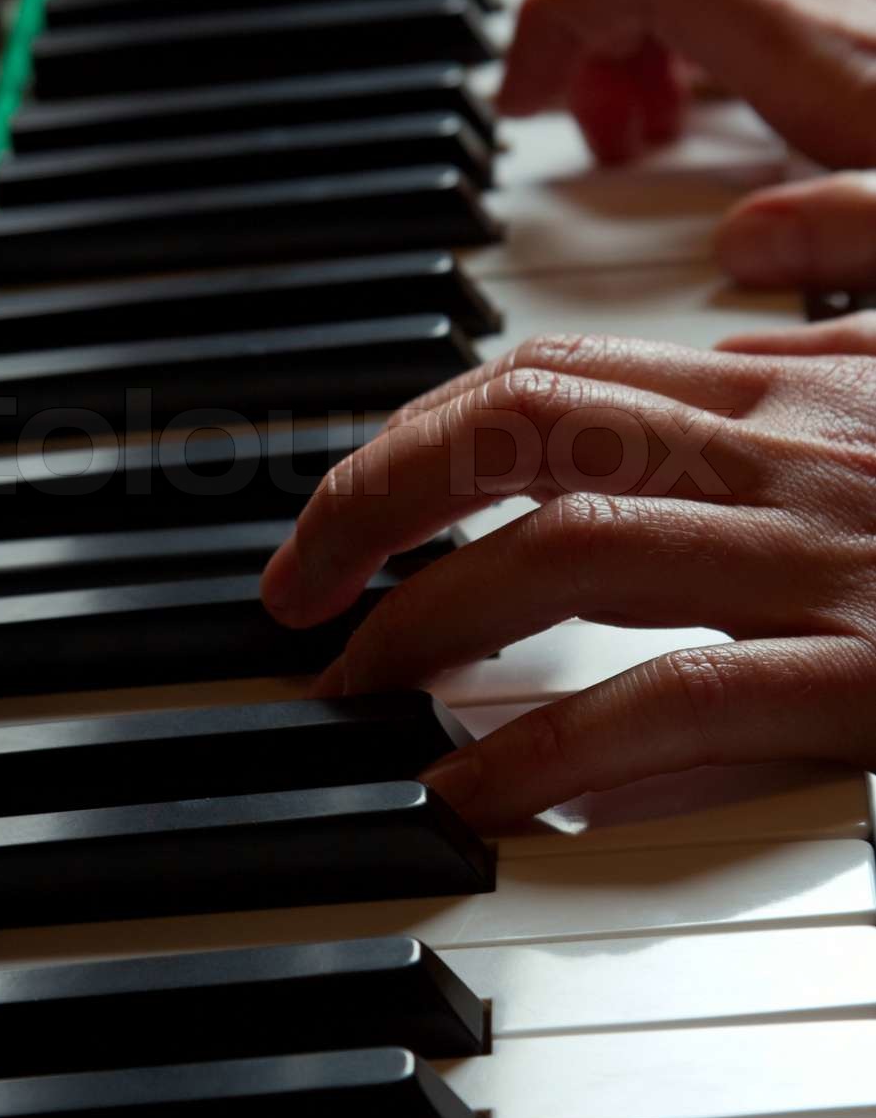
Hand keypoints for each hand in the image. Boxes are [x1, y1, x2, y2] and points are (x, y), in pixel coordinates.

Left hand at [261, 321, 875, 832]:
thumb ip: (826, 338)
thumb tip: (726, 326)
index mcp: (788, 395)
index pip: (556, 375)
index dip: (421, 430)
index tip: (351, 500)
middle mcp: (788, 455)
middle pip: (528, 428)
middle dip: (380, 494)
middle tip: (298, 582)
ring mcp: (822, 557)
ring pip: (573, 548)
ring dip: (429, 614)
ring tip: (351, 685)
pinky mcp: (869, 676)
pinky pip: (674, 697)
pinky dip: (547, 748)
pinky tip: (467, 792)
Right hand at [499, 0, 875, 289]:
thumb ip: (845, 229)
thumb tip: (742, 247)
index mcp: (829, 46)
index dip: (555, 21)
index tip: (522, 103)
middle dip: (591, 31)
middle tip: (597, 136)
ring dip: (648, 16)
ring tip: (658, 124)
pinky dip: (714, 6)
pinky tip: (735, 90)